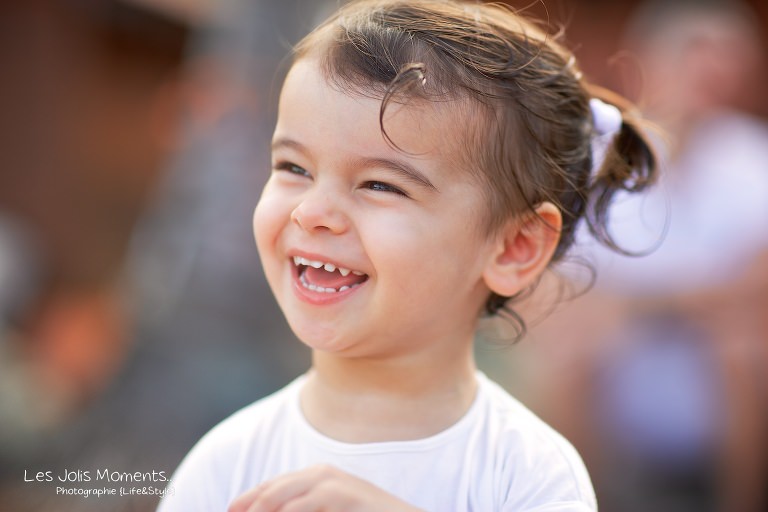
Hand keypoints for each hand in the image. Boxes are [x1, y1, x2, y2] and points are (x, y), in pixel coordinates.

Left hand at [227, 464, 423, 511]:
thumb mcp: (332, 510)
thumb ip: (307, 507)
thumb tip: (268, 511)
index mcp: (317, 476)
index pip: (272, 486)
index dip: (247, 499)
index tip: (230, 511)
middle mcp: (322, 474)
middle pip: (273, 490)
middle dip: (250, 506)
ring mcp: (334, 484)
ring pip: (282, 497)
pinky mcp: (345, 496)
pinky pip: (304, 507)